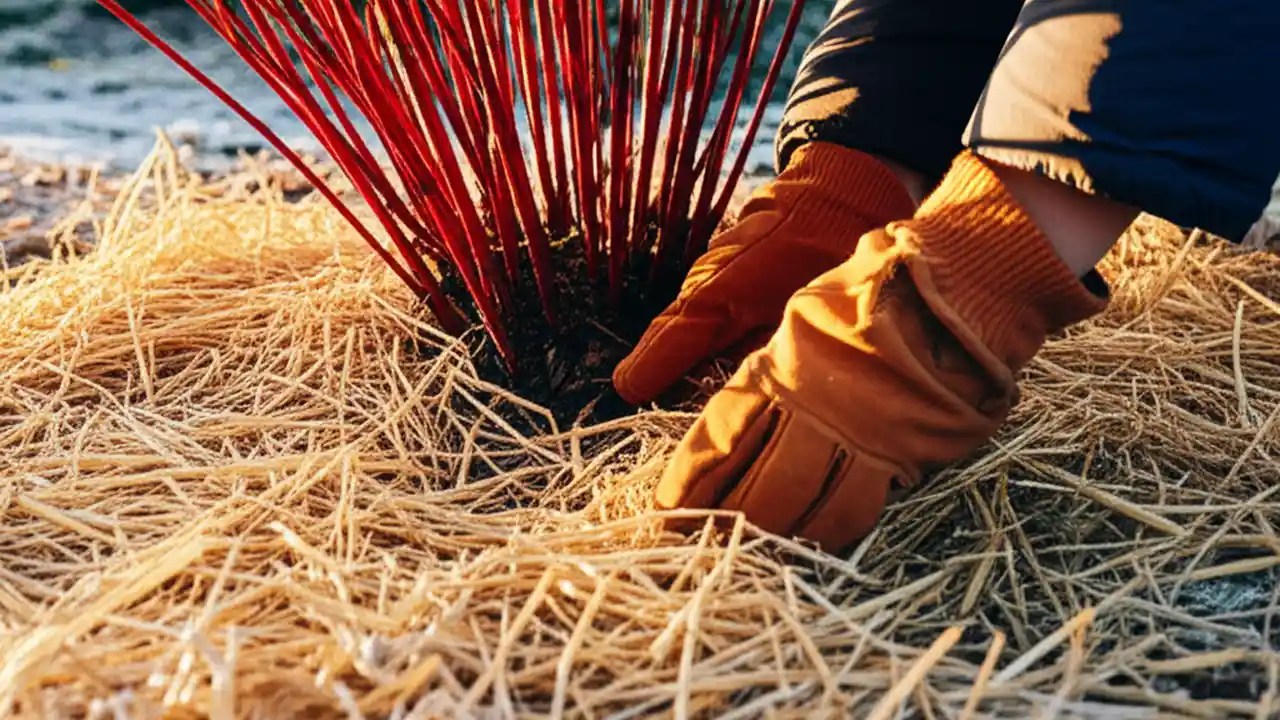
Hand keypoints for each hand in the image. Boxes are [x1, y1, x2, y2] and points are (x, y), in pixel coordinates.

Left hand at [652, 152, 1108, 550]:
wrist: (957, 287)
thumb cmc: (873, 290)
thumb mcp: (801, 313)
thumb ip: (767, 367)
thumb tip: (728, 404)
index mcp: (776, 368)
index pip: (720, 438)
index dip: (691, 481)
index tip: (667, 510)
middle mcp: (810, 408)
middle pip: (753, 482)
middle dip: (723, 521)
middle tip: (701, 546)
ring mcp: (856, 434)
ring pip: (799, 503)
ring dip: (769, 534)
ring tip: (744, 557)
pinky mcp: (900, 453)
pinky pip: (855, 505)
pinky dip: (829, 530)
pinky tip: (808, 545)